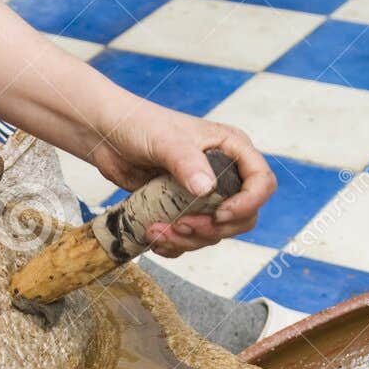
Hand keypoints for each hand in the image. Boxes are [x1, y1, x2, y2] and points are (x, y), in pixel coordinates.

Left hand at [88, 101, 275, 258]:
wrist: (106, 135)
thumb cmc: (139, 124)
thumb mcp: (165, 140)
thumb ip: (187, 162)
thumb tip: (206, 189)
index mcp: (232, 150)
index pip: (261, 183)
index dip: (248, 204)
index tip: (219, 214)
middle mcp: (224, 174)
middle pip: (242, 218)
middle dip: (213, 229)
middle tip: (182, 226)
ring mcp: (202, 195)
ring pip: (213, 233)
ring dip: (188, 241)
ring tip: (157, 231)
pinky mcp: (180, 210)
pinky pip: (189, 239)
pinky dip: (173, 245)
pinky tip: (153, 236)